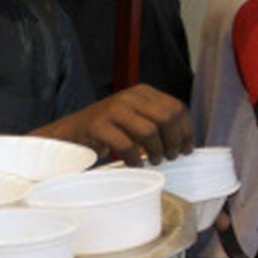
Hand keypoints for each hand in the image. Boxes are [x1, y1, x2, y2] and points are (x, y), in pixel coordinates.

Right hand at [60, 85, 193, 164]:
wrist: (70, 133)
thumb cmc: (108, 131)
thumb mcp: (135, 119)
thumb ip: (156, 123)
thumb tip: (184, 142)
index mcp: (142, 92)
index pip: (176, 107)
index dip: (186, 131)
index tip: (186, 149)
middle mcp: (129, 97)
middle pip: (167, 117)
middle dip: (174, 141)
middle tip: (170, 156)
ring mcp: (112, 110)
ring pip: (149, 131)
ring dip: (156, 152)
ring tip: (153, 161)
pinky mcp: (97, 125)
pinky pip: (126, 145)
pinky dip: (134, 159)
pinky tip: (133, 164)